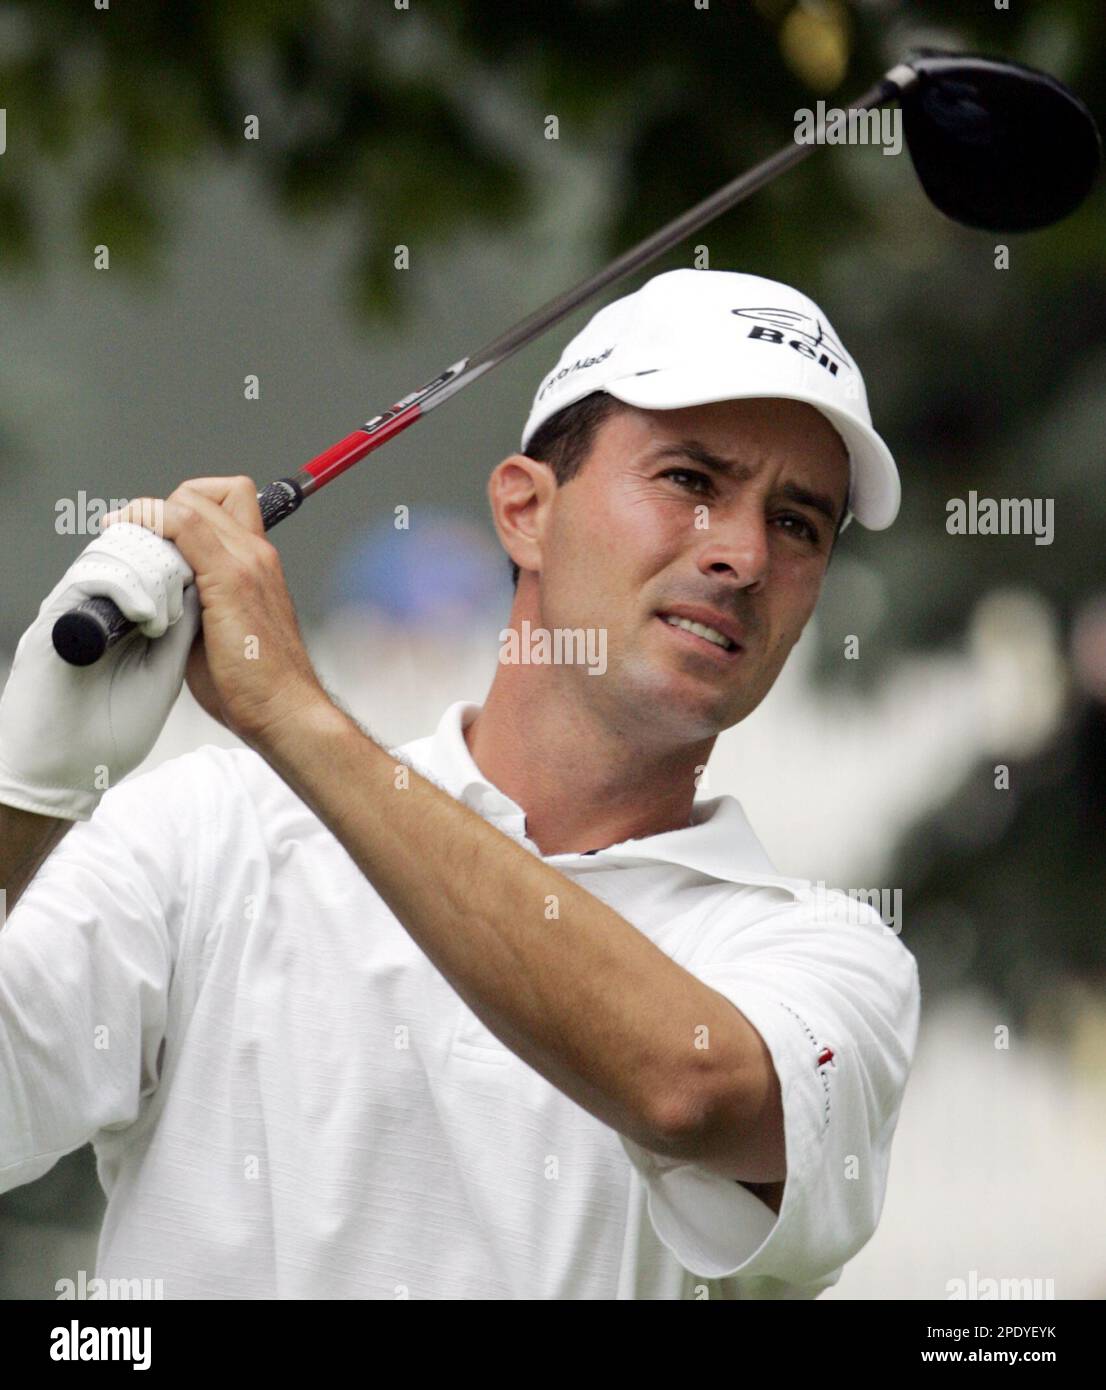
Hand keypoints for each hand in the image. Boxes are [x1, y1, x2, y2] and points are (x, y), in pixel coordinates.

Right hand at [0, 520, 199, 819]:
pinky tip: (147, 616)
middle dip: (166, 548)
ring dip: (148, 569)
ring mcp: (77, 611)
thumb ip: (183, 627)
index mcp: (127, 616)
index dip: (182, 549)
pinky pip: (88, 578)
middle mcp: (101, 606)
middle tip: (188, 579)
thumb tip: (202, 586)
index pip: (155, 557)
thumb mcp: (167, 672)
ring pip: (113, 552)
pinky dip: (123, 586)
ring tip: (166, 610)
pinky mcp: (56, 622)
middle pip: (134, 543)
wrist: (63, 772)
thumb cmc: (110, 734)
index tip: (206, 570)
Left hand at [101, 476, 328, 751]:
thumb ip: (194, 597)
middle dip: (160, 509)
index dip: (177, 510)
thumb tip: (157, 589)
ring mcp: (247, 563)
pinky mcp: (232, 580)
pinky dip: (155, 525)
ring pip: (191, 501)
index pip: (221, 502)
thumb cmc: (256, 682)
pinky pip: (185, 525)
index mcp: (258, 563)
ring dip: (152, 518)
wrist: (284, 709)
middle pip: (202, 493)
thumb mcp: (220, 628)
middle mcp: (257, 554)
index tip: (149, 537)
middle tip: (139, 543)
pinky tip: (141, 555)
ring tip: (136, 553)